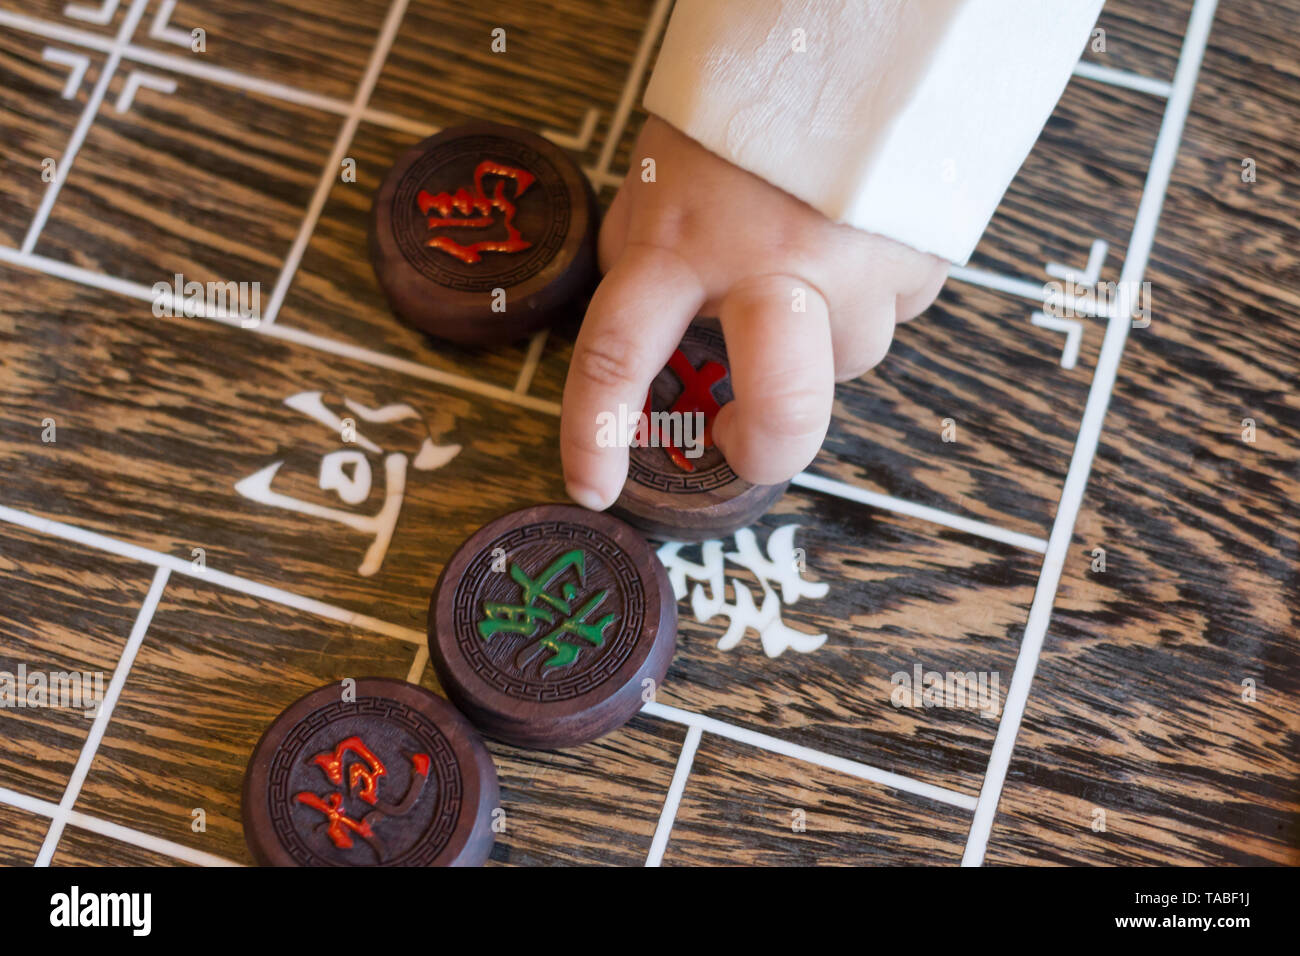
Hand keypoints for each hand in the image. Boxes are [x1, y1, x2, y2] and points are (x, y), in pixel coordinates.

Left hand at [561, 116, 947, 509]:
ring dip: (819, 337)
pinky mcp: (922, 258)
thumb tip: (657, 334)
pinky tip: (850, 239)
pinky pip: (892, 312)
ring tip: (805, 265)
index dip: (596, 435)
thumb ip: (648, 259)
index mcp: (683, 241)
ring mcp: (858, 270)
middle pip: (782, 413)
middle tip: (740, 433)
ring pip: (846, 361)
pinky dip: (866, 293)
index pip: (619, 356)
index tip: (593, 486)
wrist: (848, 32)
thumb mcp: (658, 180)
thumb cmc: (736, 113)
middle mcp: (773, 267)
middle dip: (762, 445)